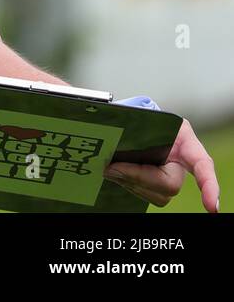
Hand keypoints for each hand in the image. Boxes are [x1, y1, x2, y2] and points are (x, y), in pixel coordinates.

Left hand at [103, 118, 219, 211]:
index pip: (202, 163)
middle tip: (111, 167)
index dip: (209, 186)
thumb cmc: (137, 119)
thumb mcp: (138, 118)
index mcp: (184, 140)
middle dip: (138, 176)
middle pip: (169, 184)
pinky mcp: (157, 187)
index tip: (211, 206)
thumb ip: (131, 130)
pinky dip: (129, 186)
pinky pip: (148, 196)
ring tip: (111, 167)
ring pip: (158, 196)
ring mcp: (171, 176)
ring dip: (130, 182)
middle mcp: (182, 162)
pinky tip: (116, 175)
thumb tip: (114, 156)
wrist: (130, 125)